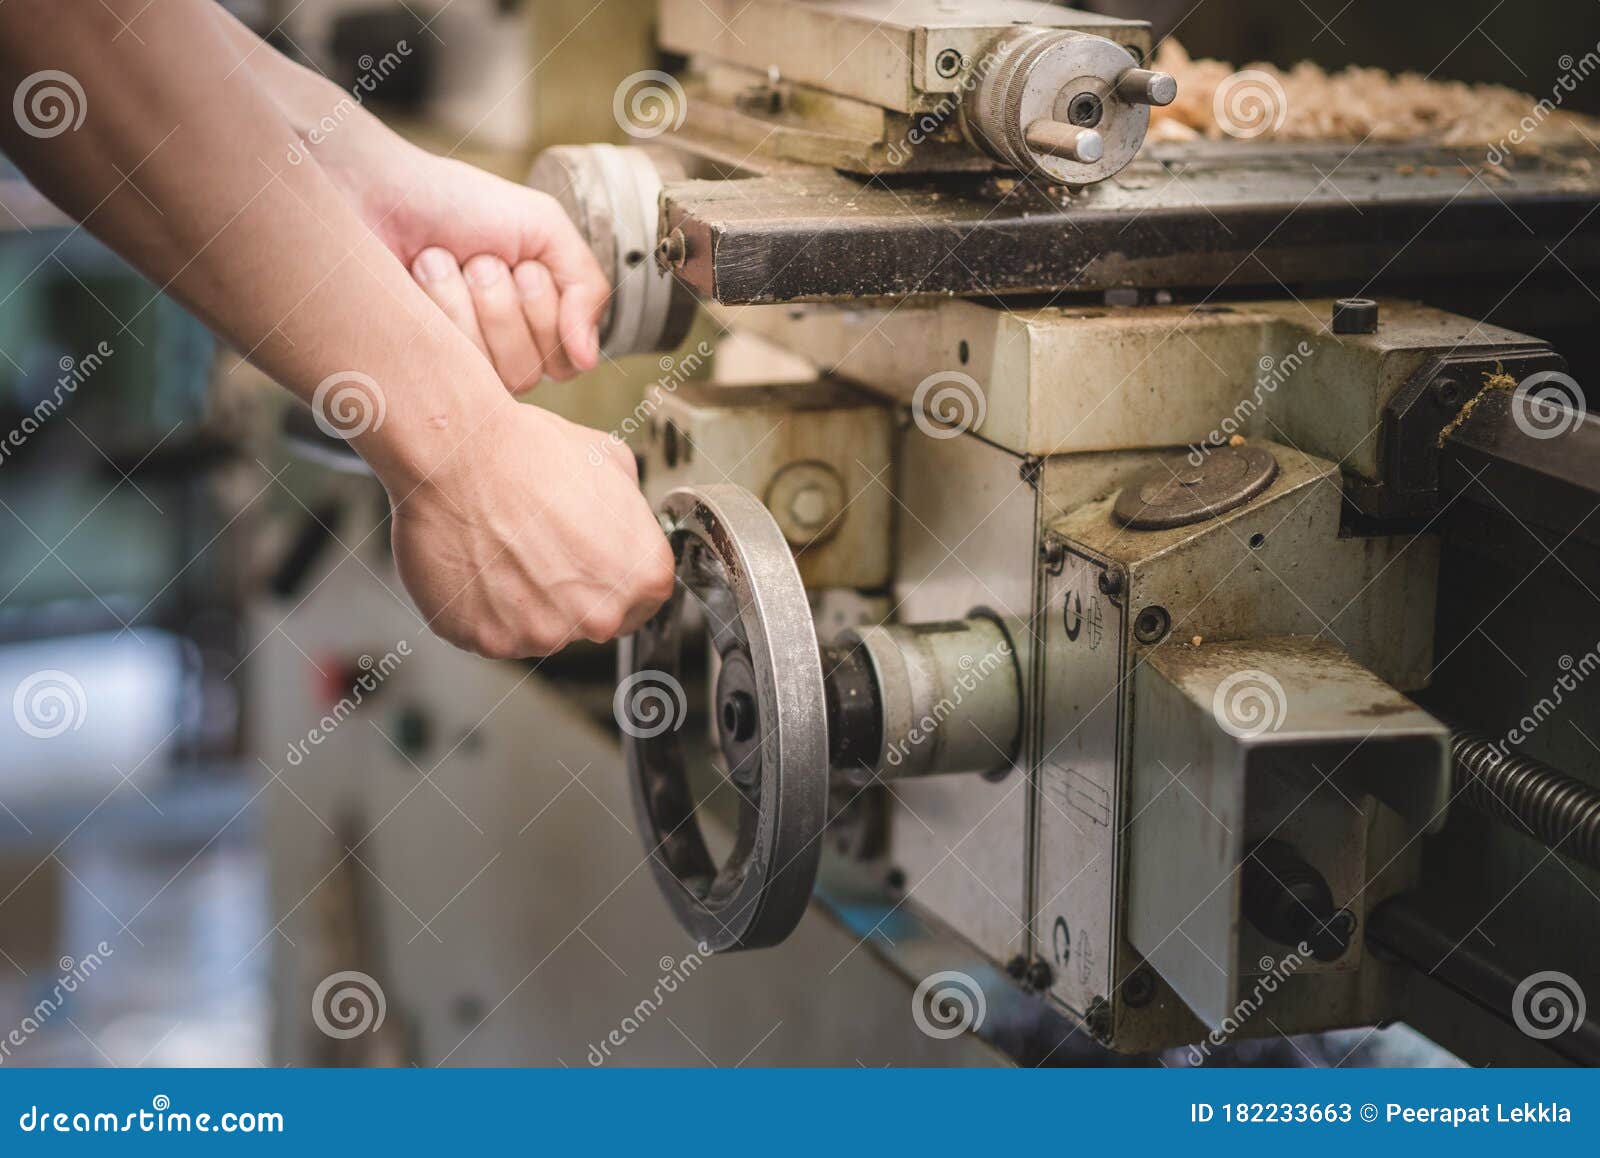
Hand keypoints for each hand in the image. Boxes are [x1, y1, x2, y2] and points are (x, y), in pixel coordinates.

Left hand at [332, 143, 608, 391]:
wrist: (380, 189)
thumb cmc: (458, 203)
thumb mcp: (545, 227)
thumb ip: (586, 287)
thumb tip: (590, 359)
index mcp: (538, 327)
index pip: (569, 361)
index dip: (547, 311)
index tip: (523, 264)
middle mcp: (502, 355)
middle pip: (532, 371)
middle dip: (505, 301)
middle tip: (479, 259)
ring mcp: (459, 367)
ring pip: (492, 374)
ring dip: (469, 301)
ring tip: (442, 261)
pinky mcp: (419, 367)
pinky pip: (453, 366)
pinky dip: (439, 307)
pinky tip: (418, 279)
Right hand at [385, 403, 673, 657]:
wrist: (459, 456)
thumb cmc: (531, 454)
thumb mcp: (612, 463)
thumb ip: (631, 512)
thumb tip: (624, 523)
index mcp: (643, 577)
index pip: (642, 601)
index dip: (613, 579)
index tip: (590, 563)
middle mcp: (600, 617)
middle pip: (591, 621)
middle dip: (570, 592)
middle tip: (539, 548)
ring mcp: (543, 635)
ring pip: (538, 630)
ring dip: (523, 602)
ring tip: (503, 549)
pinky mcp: (490, 641)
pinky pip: (490, 632)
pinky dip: (481, 608)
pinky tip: (478, 563)